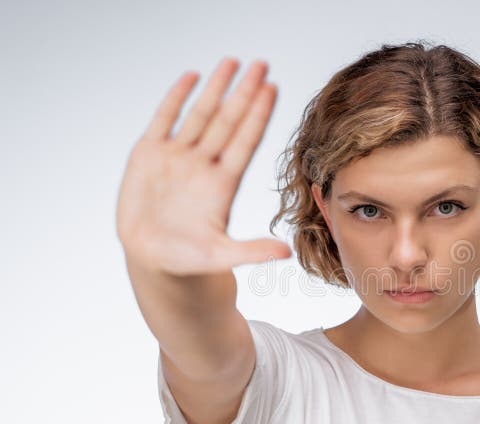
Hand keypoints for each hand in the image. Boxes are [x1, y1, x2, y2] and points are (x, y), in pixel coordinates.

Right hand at [116, 57, 291, 275]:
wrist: (153, 260)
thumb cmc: (189, 260)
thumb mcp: (220, 257)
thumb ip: (251, 252)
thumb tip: (286, 253)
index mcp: (223, 184)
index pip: (246, 142)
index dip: (258, 115)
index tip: (273, 89)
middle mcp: (204, 165)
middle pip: (228, 121)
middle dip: (244, 92)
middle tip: (261, 64)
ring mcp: (178, 157)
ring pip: (200, 114)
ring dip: (216, 88)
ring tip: (232, 61)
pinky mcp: (150, 156)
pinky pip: (165, 119)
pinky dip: (176, 98)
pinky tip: (191, 76)